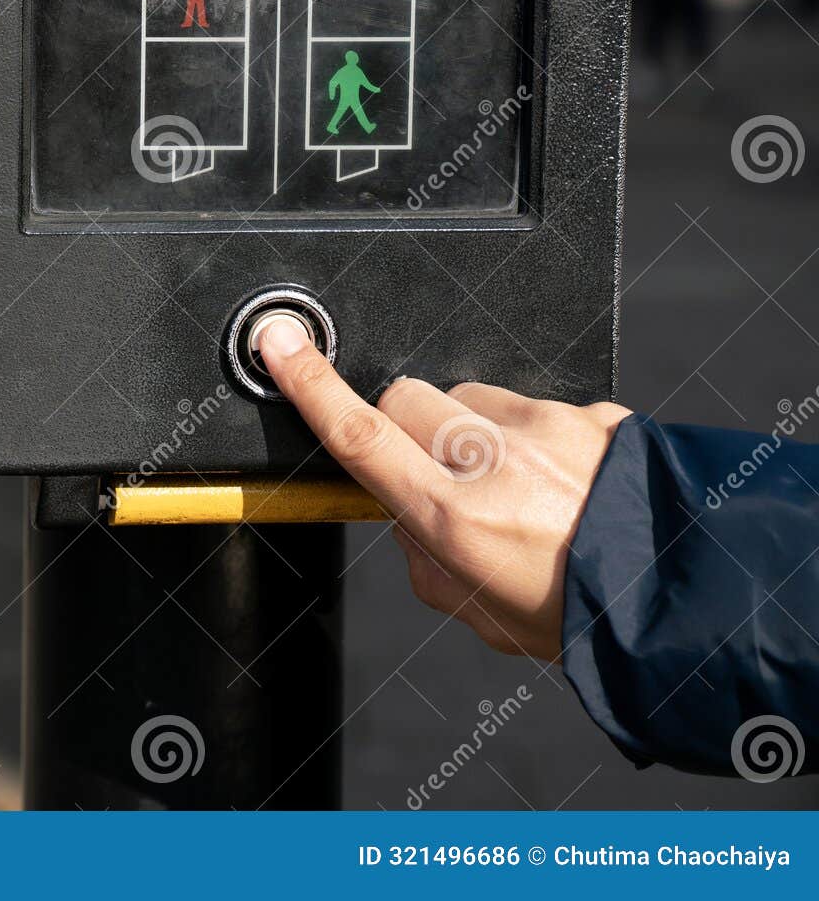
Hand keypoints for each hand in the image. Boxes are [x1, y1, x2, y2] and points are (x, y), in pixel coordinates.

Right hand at [258, 319, 630, 661]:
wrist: (685, 600)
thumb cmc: (580, 618)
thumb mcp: (475, 612)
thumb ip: (422, 557)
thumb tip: (406, 513)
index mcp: (456, 519)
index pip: (360, 435)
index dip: (309, 386)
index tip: (280, 346)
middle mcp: (497, 462)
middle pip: (408, 397)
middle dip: (407, 426)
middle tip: (439, 474)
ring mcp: (549, 429)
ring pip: (471, 397)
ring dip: (476, 432)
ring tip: (522, 489)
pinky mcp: (593, 413)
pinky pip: (537, 408)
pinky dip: (537, 440)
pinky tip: (568, 486)